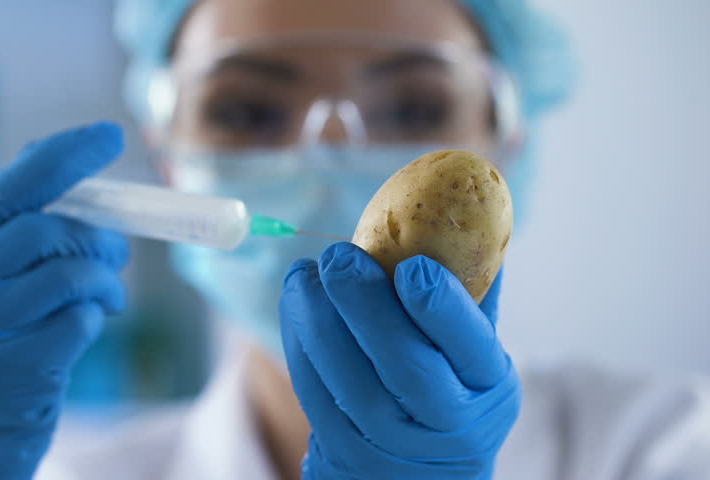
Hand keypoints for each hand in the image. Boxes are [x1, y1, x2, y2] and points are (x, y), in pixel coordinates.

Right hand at [0, 123, 128, 478]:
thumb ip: (12, 248)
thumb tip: (81, 188)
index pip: (5, 190)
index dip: (64, 158)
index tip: (110, 135)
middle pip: (45, 231)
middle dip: (98, 237)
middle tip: (117, 253)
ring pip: (68, 276)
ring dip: (103, 284)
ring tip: (104, 299)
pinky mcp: (1, 374)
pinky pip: (76, 323)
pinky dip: (91, 323)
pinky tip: (76, 337)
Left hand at [280, 242, 519, 478]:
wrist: (421, 470)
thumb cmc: (449, 385)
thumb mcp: (474, 350)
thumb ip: (469, 294)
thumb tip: (469, 216)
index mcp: (488, 386)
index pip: (470, 346)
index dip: (441, 305)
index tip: (412, 264)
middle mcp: (447, 422)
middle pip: (402, 364)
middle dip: (363, 303)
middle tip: (338, 256)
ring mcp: (392, 443)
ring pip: (347, 378)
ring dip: (315, 318)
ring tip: (304, 276)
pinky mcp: (345, 450)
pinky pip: (314, 391)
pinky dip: (298, 342)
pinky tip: (297, 306)